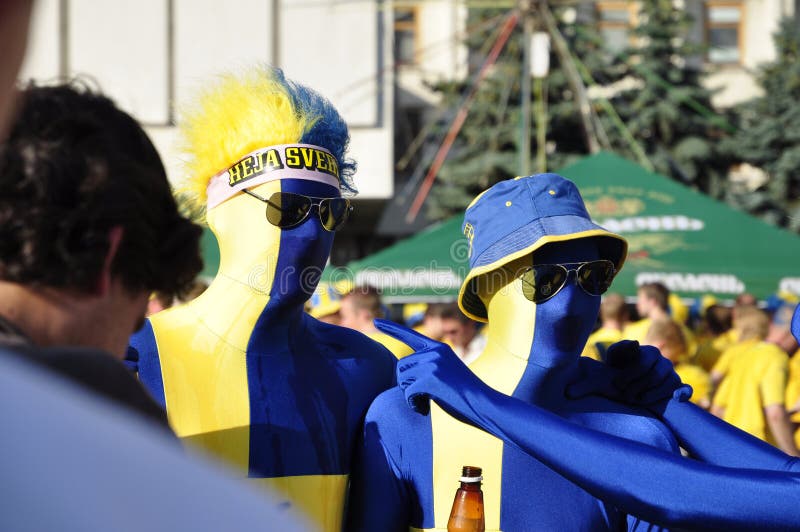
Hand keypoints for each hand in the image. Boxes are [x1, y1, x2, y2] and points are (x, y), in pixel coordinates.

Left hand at [374, 319, 489, 423]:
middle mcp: (434, 352)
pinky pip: (408, 393)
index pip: (410, 335)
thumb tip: (401, 372)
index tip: (375, 321)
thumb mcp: (445, 372)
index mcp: (438, 348)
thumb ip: (427, 367)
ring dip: (410, 395)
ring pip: (402, 380)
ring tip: (428, 401)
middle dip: (407, 385)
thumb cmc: (465, 394)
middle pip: (401, 367)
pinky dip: (414, 405)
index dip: (391, 329)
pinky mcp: (430, 379)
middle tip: (425, 396)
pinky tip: (427, 408)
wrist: (484, 404)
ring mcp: (432, 364)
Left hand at [567, 340, 691, 414]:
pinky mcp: (677, 385)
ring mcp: (669, 371)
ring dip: (650, 394)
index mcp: (641, 350)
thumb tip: (567, 392)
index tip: (618, 385)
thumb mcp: (599, 380)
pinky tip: (678, 398)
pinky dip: (682, 393)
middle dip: (637, 386)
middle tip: (624, 394)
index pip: (640, 361)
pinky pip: (683, 388)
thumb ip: (585, 384)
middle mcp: (657, 357)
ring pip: (665, 382)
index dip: (628, 375)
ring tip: (637, 400)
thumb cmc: (613, 380)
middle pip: (652, 373)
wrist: (630, 388)